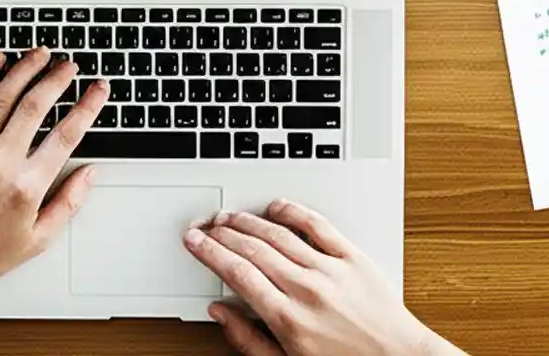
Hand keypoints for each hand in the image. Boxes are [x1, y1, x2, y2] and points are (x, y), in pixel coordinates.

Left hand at [0, 47, 108, 301]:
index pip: (66, 135)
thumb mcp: (37, 240)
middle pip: (36, 106)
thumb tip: (90, 173)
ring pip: (3, 96)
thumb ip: (69, 204)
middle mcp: (0, 163)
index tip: (98, 90)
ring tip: (40, 54)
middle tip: (70, 66)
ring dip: (25, 69)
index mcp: (27, 187)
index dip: (87, 107)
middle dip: (58, 79)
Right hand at [184, 200, 463, 355]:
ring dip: (249, 221)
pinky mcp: (354, 259)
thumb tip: (220, 313)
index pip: (237, 274)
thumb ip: (249, 340)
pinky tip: (277, 207)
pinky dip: (294, 212)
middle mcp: (307, 290)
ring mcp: (332, 271)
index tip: (194, 241)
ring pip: (279, 235)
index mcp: (288, 319)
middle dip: (222, 234)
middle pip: (252, 250)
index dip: (209, 253)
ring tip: (231, 216)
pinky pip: (319, 226)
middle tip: (205, 225)